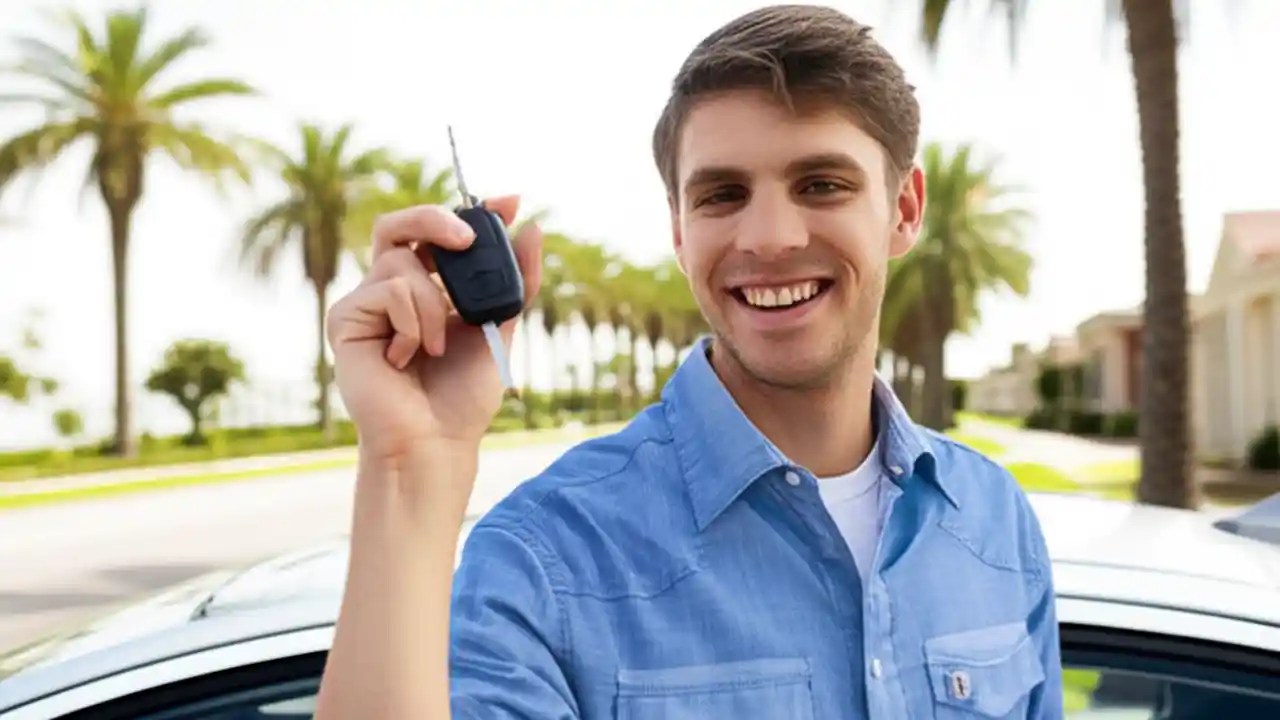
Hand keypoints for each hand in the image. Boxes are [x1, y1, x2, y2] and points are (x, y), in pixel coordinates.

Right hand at [326, 195, 542, 459]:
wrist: (435, 440)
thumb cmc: (463, 393)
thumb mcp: (501, 327)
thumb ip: (517, 281)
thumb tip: (533, 227)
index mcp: (427, 287)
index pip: (440, 233)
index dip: (472, 211)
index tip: (510, 203)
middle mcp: (392, 289)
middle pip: (400, 223)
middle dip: (435, 218)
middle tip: (467, 237)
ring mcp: (366, 302)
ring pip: (403, 263)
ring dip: (435, 305)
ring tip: (435, 348)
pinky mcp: (345, 319)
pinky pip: (388, 290)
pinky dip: (412, 323)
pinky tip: (406, 358)